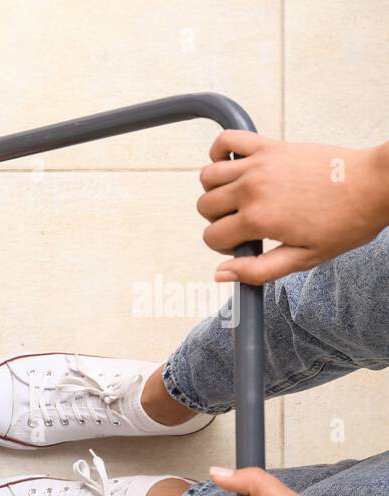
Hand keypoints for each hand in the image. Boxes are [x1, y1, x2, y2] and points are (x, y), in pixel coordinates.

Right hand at [198, 132, 388, 283]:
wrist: (373, 185)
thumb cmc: (346, 220)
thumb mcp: (303, 258)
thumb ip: (257, 270)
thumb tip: (222, 273)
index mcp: (258, 218)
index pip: (212, 236)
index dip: (223, 246)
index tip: (244, 244)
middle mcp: (252, 188)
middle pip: (205, 205)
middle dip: (218, 220)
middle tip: (242, 223)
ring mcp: (259, 164)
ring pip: (208, 176)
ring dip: (214, 190)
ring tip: (236, 197)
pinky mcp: (270, 146)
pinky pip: (228, 139)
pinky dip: (220, 150)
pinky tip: (231, 164)